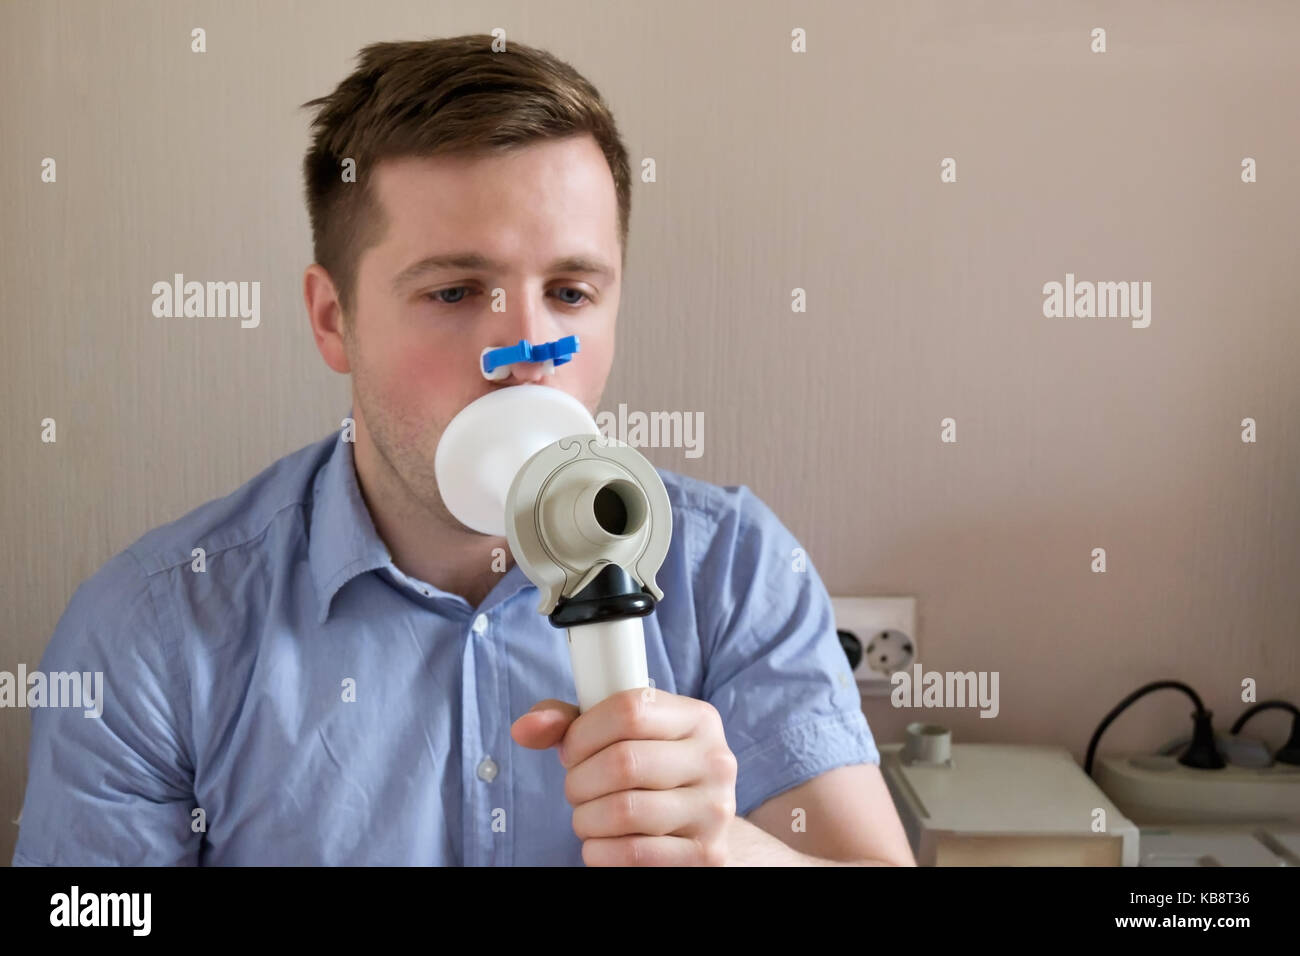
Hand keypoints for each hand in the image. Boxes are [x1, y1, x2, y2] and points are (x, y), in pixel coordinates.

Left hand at [510, 687, 737, 865]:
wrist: (699, 827)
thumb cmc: (649, 772)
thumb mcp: (618, 736)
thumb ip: (569, 723)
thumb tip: (524, 728)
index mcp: (698, 718)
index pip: (630, 710)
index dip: (584, 732)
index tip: (572, 750)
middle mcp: (715, 760)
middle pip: (623, 762)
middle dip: (579, 780)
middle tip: (575, 788)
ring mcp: (714, 810)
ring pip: (623, 810)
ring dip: (585, 818)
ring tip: (587, 815)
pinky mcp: (705, 855)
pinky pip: (632, 853)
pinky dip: (599, 851)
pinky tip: (600, 843)